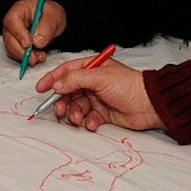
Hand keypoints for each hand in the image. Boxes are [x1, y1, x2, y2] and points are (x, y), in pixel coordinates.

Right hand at [0, 0, 65, 66]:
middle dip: (20, 50)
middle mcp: (13, 23)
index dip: (19, 34)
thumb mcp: (54, 17)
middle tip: (33, 58)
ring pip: (11, 49)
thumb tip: (37, 42)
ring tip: (40, 57)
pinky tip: (39, 56)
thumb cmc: (51, 14)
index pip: (12, 21)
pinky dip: (27, 58)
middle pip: (9, 38)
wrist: (53, 21)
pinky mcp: (16, 45)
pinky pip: (17, 55)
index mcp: (19, 10)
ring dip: (25, 56)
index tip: (28, 44)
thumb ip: (47, 28)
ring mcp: (13, 34)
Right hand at [35, 55, 162, 131]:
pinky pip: (88, 118)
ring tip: (78, 118)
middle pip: (69, 92)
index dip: (52, 79)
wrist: (149, 104)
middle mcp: (93, 82)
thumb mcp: (99, 77)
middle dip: (62, 102)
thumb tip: (57, 84)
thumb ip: (75, 80)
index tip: (40, 89)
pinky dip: (88, 122)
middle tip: (60, 110)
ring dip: (74, 114)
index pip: (66, 71)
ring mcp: (97, 98)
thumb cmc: (128, 85)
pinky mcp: (103, 113)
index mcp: (92, 68)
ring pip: (77, 107)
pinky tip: (93, 122)